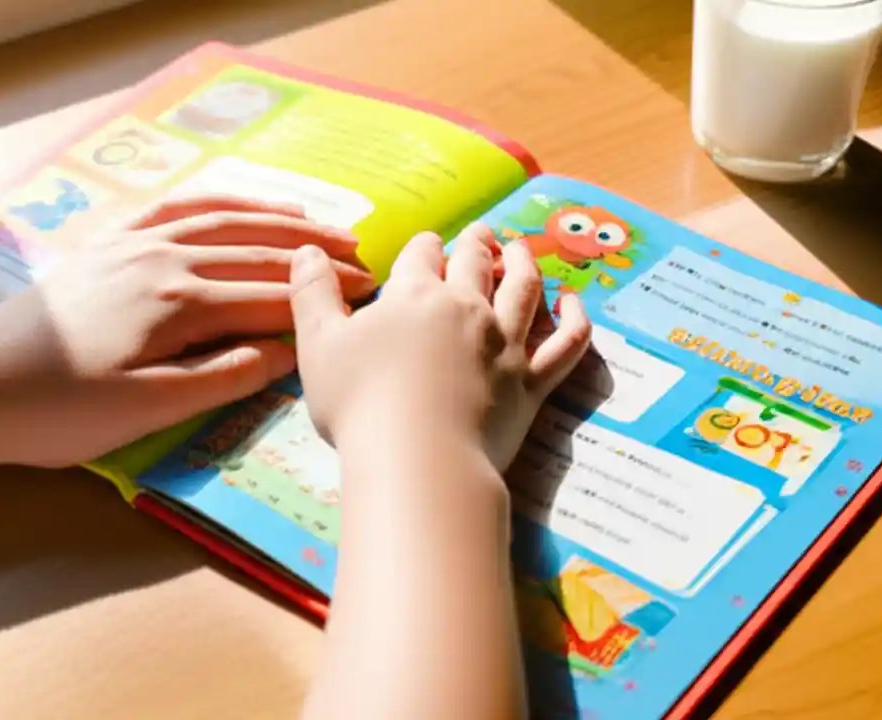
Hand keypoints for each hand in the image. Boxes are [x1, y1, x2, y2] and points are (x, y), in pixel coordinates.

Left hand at [0, 195, 374, 467]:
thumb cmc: (60, 413)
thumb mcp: (148, 411)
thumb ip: (223, 377)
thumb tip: (289, 352)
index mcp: (181, 305)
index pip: (271, 300)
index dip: (321, 302)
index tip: (369, 301)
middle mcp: (165, 259)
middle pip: (257, 253)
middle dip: (315, 260)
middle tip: (367, 266)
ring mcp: (135, 243)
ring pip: (224, 221)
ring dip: (279, 222)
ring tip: (324, 227)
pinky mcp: (110, 242)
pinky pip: (177, 207)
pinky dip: (220, 202)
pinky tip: (243, 204)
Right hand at [289, 222, 589, 471]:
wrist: (417, 458)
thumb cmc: (359, 403)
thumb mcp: (319, 346)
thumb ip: (312, 294)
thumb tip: (306, 251)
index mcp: (414, 295)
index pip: (421, 255)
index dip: (424, 247)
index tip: (427, 244)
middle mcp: (465, 308)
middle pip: (475, 263)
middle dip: (477, 244)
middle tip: (482, 234)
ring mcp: (504, 344)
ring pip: (524, 289)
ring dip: (525, 263)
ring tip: (524, 251)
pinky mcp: (530, 383)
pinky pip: (565, 344)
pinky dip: (575, 319)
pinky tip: (574, 303)